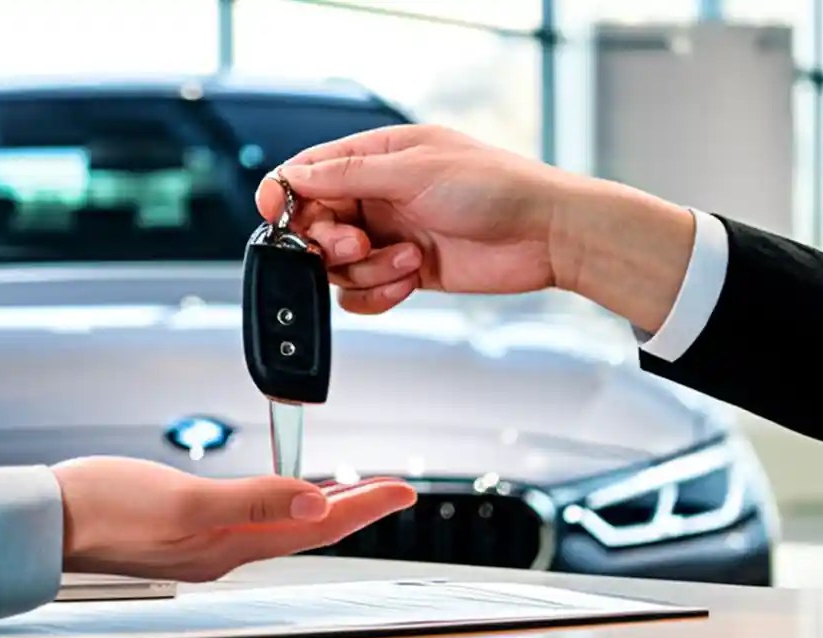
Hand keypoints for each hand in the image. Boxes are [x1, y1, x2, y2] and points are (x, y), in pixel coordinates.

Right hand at [51, 456, 415, 581]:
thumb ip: (253, 500)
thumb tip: (315, 499)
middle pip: (307, 527)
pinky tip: (278, 493)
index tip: (403, 490)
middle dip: (354, 507)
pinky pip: (252, 518)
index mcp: (230, 543)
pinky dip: (280, 503)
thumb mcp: (184, 500)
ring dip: (321, 507)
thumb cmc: (103, 509)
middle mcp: (224, 548)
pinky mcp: (182, 527)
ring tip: (351, 492)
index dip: (365, 506)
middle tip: (391, 490)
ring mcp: (204, 541)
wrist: (47, 519)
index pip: (317, 525)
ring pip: (283, 524)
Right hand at [254, 124, 694, 333]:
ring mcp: (390, 236)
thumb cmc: (497, 187)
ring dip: (366, 270)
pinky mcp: (404, 272)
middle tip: (359, 243)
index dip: (287, 195)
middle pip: (317, 226)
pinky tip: (410, 280)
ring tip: (406, 260)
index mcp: (378, 158)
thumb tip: (296, 177)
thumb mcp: (415, 171)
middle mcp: (378, 197)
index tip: (276, 215)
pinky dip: (379, 294)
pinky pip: (363, 294)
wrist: (547, 235)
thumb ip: (349, 176)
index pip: (311, 173)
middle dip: (330, 242)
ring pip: (338, 266)